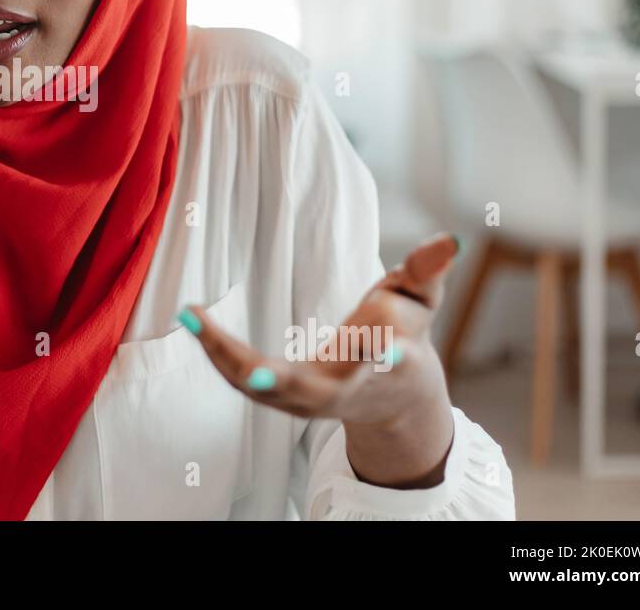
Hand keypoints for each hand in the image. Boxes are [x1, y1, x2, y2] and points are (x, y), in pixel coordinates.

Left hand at [184, 233, 461, 486]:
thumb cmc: (404, 337)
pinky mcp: (281, 397)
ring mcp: (307, 401)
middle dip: (278, 383)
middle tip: (250, 372)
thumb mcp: (421, 302)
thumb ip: (428, 271)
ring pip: (261, 388)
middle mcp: (342, 392)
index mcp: (382, 367)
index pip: (383, 361)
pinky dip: (216, 353)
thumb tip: (448, 238)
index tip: (382, 346)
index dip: (382, 354)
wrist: (392, 399)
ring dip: (225, 358)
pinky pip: (242, 378)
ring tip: (192, 317)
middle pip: (307, 391)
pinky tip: (191, 320)